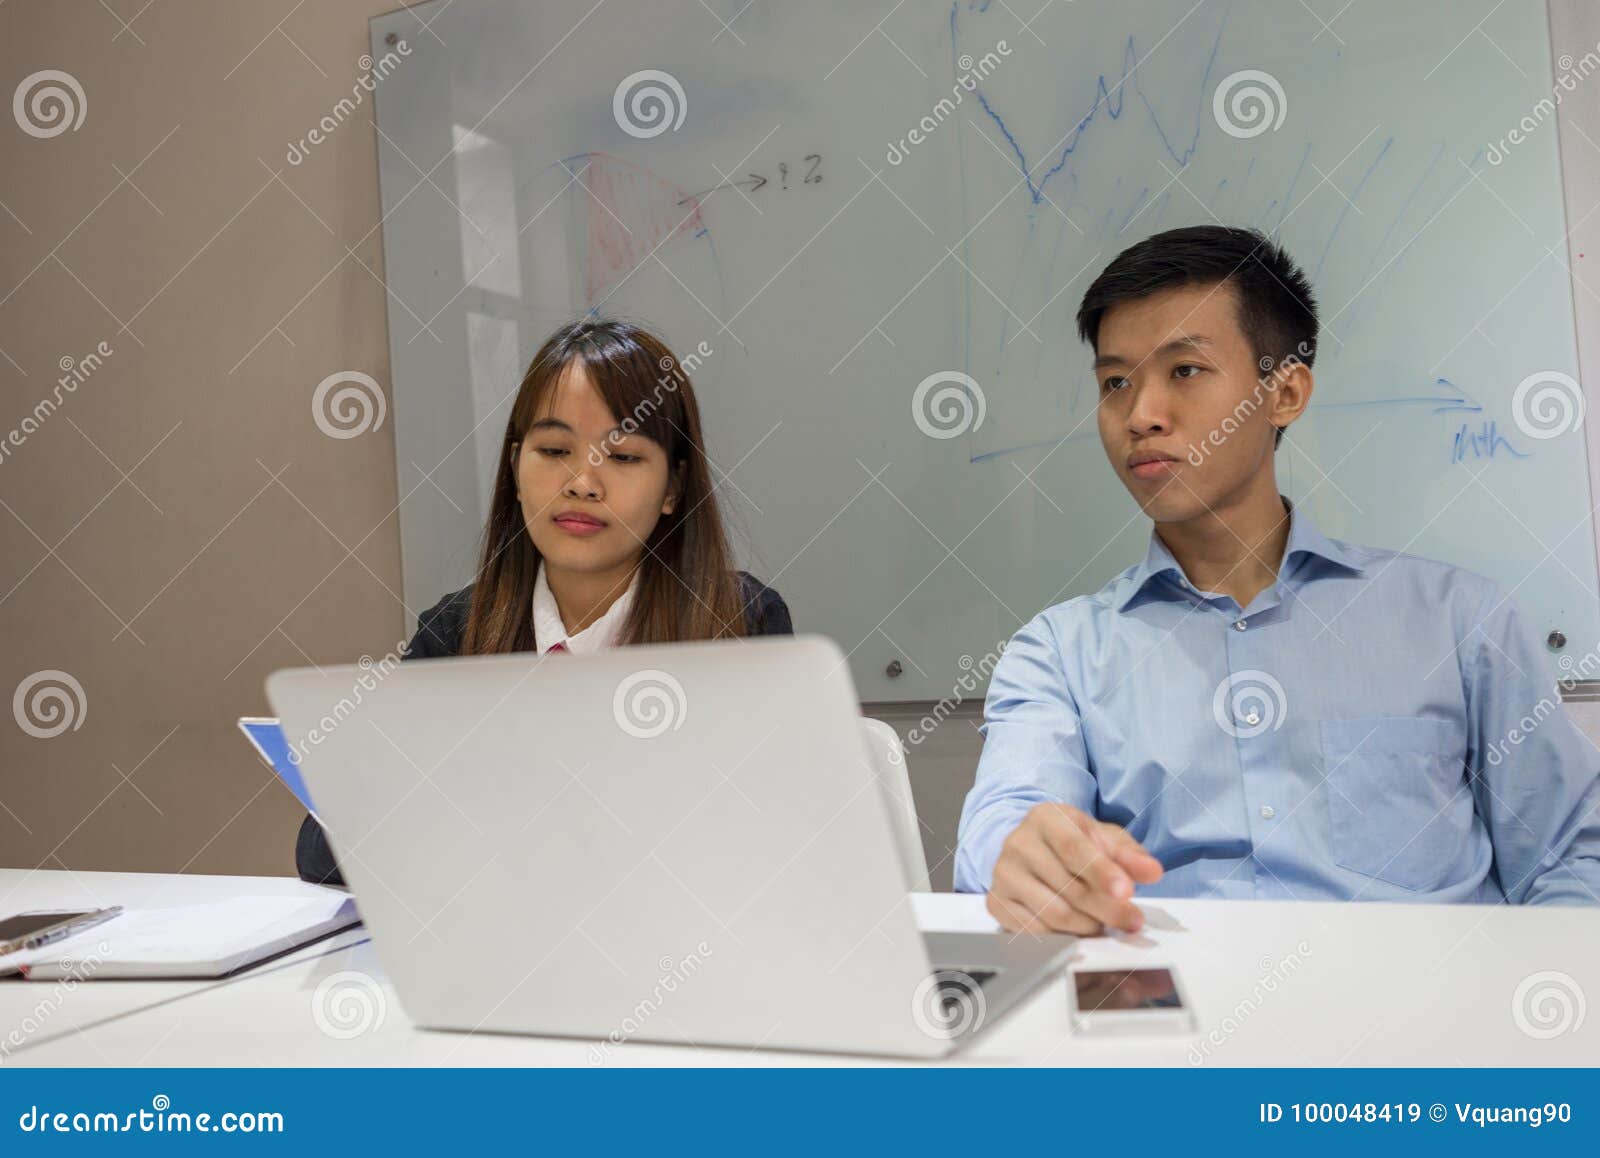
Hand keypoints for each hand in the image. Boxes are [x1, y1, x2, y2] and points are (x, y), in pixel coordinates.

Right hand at [986, 803, 1163, 934]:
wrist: (1033, 848)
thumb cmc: (1072, 842)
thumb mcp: (1104, 839)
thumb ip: (1129, 855)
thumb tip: (1152, 871)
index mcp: (1045, 818)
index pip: (1074, 848)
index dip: (1102, 872)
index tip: (1127, 892)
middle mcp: (1017, 843)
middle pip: (1068, 886)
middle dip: (1107, 908)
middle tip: (1132, 920)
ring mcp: (1003, 874)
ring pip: (1054, 913)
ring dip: (1088, 924)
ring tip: (1102, 921)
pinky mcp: (997, 902)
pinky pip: (1035, 931)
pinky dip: (1064, 937)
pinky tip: (1079, 929)